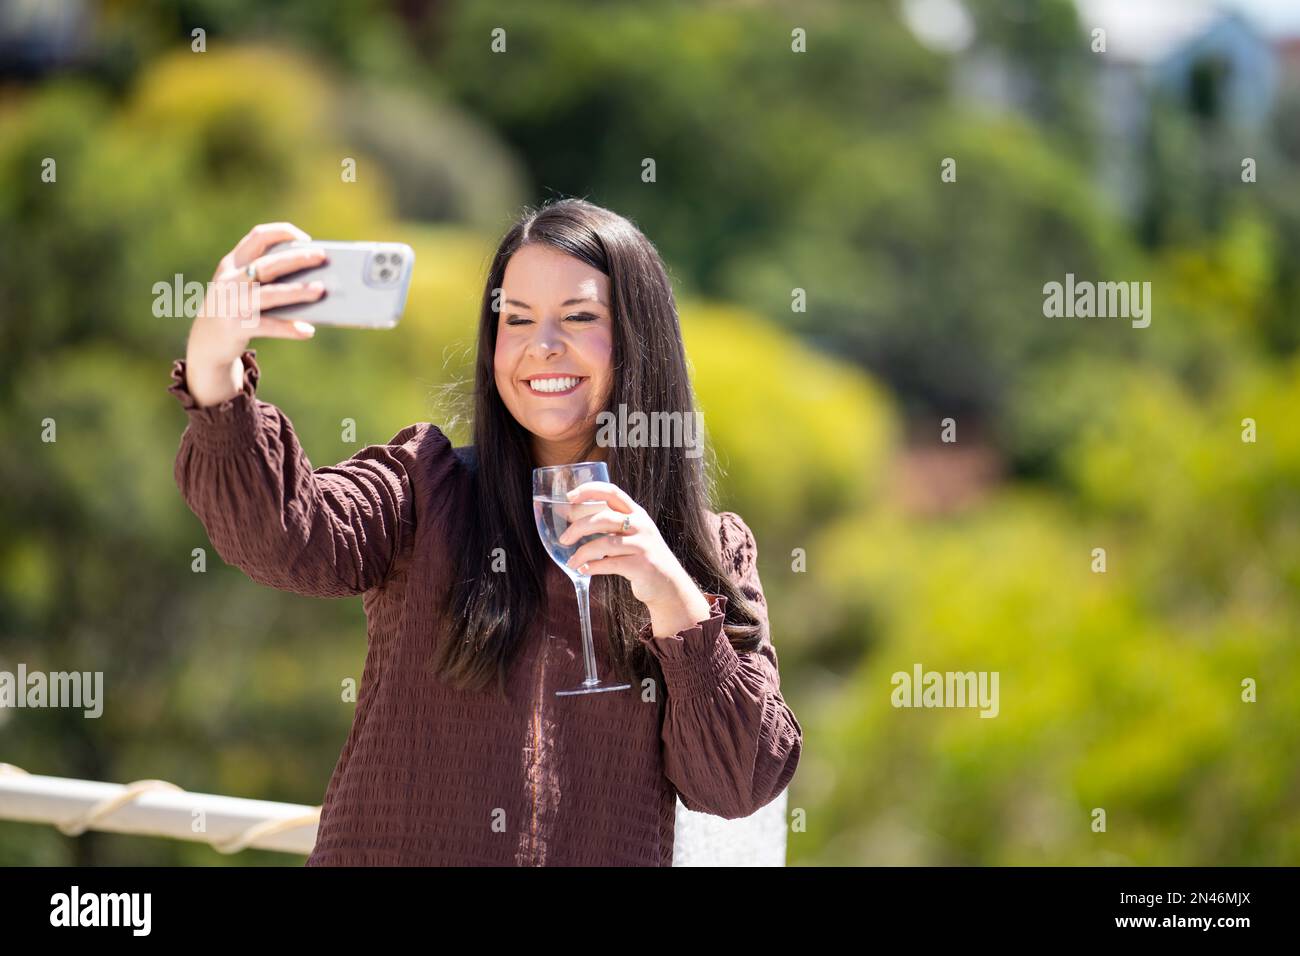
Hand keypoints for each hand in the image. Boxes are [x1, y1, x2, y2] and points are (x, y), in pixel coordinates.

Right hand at [184, 222, 328, 405]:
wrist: (206, 341)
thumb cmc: (236, 307)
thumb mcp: (242, 285)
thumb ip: (266, 277)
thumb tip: (313, 277)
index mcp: (233, 263)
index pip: (258, 237)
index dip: (282, 233)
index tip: (306, 239)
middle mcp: (230, 280)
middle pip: (267, 264)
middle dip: (296, 258)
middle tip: (321, 256)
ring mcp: (231, 304)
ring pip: (270, 294)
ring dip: (297, 291)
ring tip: (320, 290)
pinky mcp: (236, 327)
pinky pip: (268, 327)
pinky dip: (289, 329)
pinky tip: (308, 330)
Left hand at [557, 481, 713, 635]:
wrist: (668, 584)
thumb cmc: (642, 556)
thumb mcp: (632, 533)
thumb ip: (610, 523)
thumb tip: (571, 517)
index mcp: (637, 512)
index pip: (612, 491)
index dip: (589, 490)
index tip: (568, 497)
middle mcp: (641, 525)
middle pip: (603, 517)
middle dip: (578, 527)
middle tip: (564, 539)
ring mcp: (643, 545)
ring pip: (605, 543)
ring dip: (582, 553)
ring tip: (572, 562)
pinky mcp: (642, 566)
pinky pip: (610, 564)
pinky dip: (593, 567)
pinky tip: (585, 570)